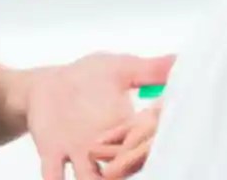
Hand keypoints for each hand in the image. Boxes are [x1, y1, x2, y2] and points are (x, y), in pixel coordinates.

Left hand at [26, 53, 172, 179]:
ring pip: (92, 179)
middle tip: (117, 168)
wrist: (45, 86)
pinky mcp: (53, 157)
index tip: (147, 130)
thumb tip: (181, 59)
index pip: (146, 138)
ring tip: (101, 177)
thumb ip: (150, 69)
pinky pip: (54, 176)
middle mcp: (110, 149)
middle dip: (125, 165)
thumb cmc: (87, 76)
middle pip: (124, 163)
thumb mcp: (120, 68)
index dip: (146, 138)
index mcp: (130, 127)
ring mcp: (82, 157)